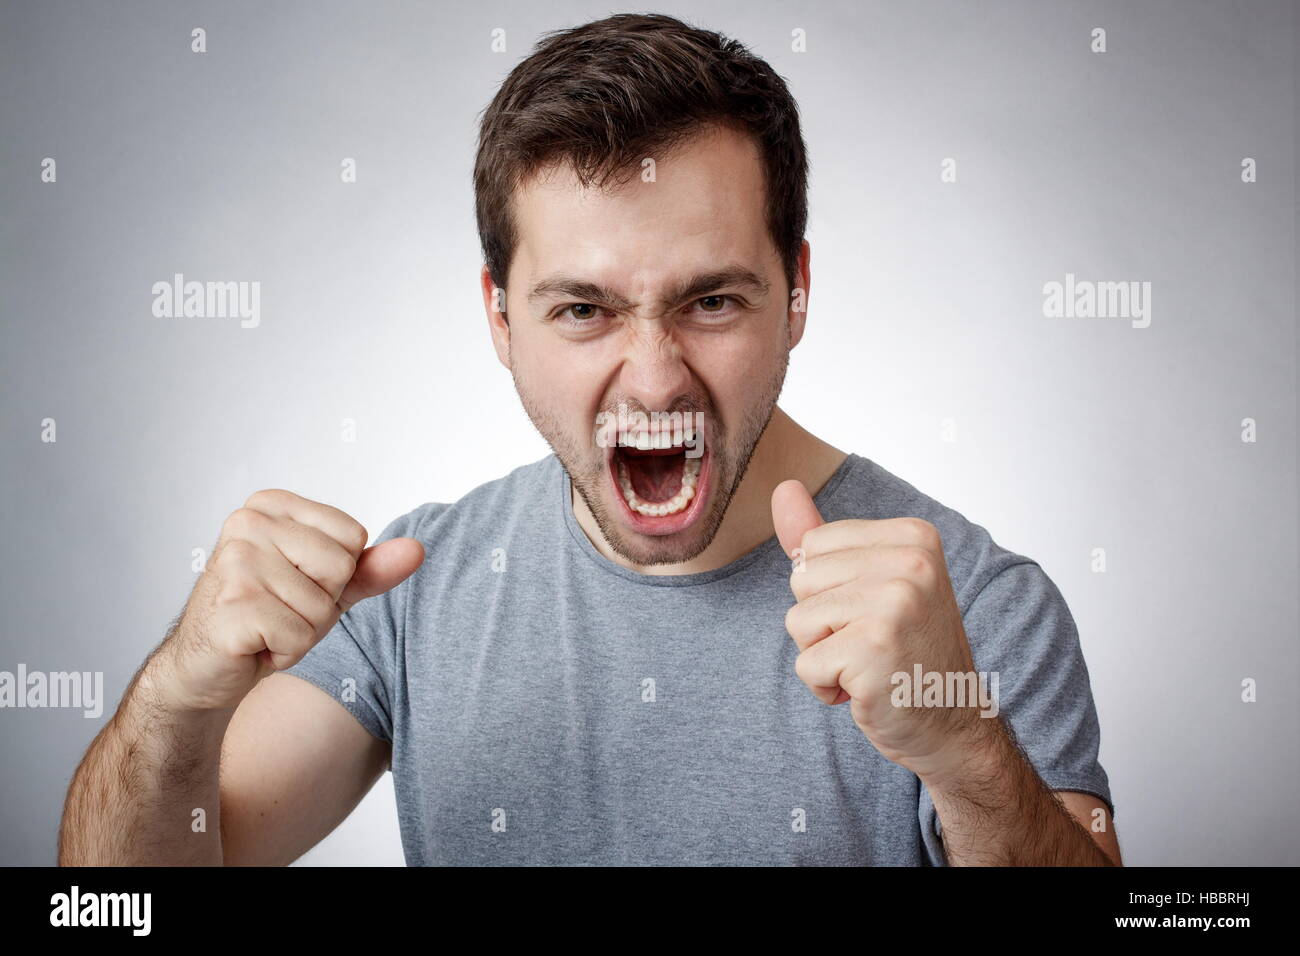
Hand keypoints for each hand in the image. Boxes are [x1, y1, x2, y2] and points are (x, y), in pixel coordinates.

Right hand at [152, 489, 424, 712]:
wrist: (206, 666)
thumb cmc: (268, 616)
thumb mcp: (328, 586)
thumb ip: (371, 566)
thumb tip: (417, 549)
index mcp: (271, 504)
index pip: (352, 537)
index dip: (336, 575)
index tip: (296, 585)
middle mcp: (248, 522)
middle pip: (341, 567)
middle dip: (321, 604)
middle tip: (280, 611)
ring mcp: (235, 561)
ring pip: (321, 607)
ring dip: (301, 631)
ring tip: (266, 627)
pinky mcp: (232, 604)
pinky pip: (299, 635)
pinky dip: (285, 652)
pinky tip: (255, 644)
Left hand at [771, 479, 990, 779]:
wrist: (953, 726)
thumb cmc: (907, 653)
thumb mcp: (871, 585)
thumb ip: (823, 539)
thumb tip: (784, 488)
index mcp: (913, 536)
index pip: (814, 546)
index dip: (830, 590)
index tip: (876, 614)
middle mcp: (911, 561)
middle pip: (801, 579)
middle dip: (822, 622)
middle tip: (873, 644)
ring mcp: (895, 603)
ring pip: (797, 620)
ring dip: (822, 655)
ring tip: (869, 664)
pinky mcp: (874, 648)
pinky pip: (805, 663)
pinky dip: (825, 687)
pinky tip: (867, 690)